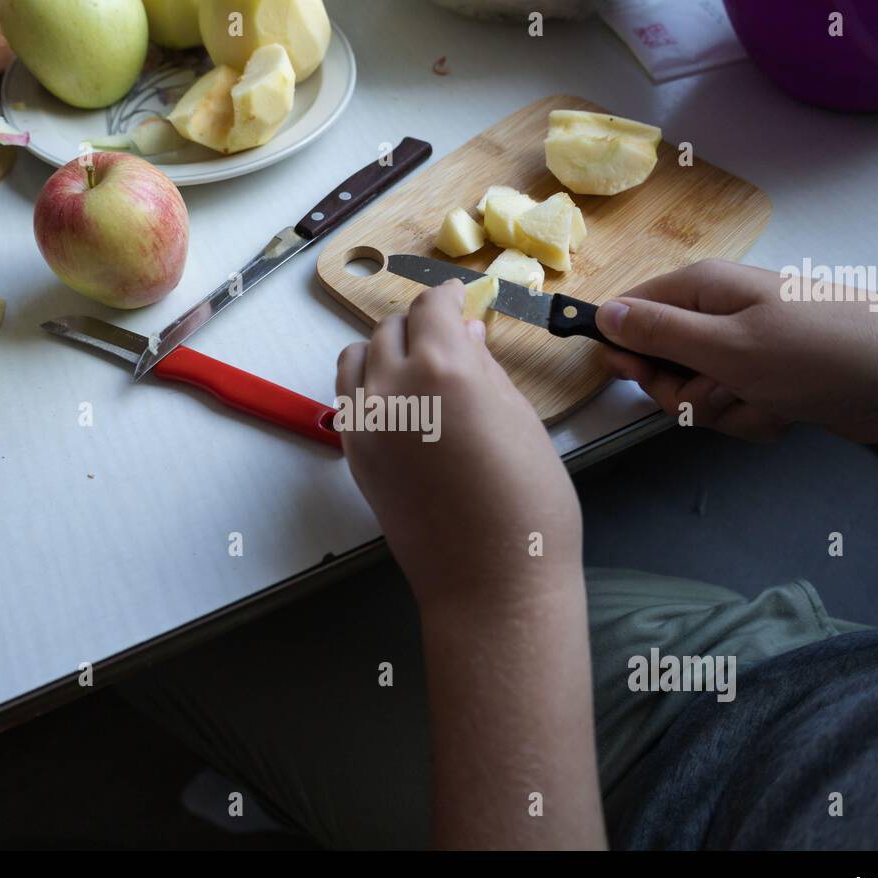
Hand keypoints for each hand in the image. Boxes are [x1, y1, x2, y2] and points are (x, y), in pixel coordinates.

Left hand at [337, 281, 602, 849]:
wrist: (491, 581)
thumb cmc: (528, 505)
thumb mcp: (521, 420)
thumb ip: (484, 369)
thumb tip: (466, 334)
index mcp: (443, 368)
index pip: (432, 307)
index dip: (449, 296)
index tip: (460, 296)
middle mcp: (393, 388)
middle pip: (391, 329)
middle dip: (420, 323)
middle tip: (449, 334)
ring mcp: (365, 424)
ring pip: (358, 359)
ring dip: (385, 350)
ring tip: (419, 365)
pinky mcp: (354, 456)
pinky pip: (349, 400)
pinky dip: (368, 386)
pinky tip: (399, 400)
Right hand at [595, 258, 877, 443]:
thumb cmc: (820, 352)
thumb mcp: (727, 346)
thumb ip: (659, 333)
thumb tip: (602, 313)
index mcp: (704, 289)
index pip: (632, 312)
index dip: (626, 350)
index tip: (636, 377)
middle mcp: (720, 315)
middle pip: (661, 363)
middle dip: (684, 392)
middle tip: (717, 392)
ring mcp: (747, 350)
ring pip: (697, 394)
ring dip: (724, 411)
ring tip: (763, 400)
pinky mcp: (769, 382)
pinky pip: (734, 409)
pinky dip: (754, 419)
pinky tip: (785, 412)